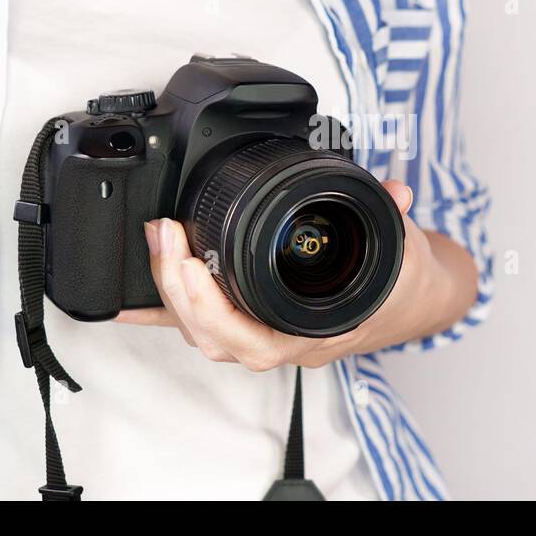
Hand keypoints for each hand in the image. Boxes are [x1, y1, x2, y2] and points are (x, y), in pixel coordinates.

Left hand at [115, 180, 475, 369]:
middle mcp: (284, 341)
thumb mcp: (402, 247)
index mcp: (316, 332)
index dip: (213, 308)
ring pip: (203, 333)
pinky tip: (127, 299)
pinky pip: (200, 319)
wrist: (408, 300)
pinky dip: (162, 309)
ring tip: (155, 242)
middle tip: (164, 235)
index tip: (192, 258)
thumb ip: (393, 216)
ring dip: (170, 293)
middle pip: (213, 338)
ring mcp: (265, 333)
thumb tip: (395, 193)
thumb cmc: (398, 283)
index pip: (255, 340)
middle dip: (177, 290)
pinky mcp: (251, 317)